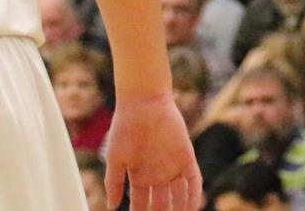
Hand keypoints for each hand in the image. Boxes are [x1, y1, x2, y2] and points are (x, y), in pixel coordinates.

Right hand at [104, 93, 201, 210]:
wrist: (143, 103)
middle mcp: (157, 174)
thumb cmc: (125, 128)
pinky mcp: (186, 157)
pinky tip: (192, 208)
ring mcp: (173, 166)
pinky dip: (194, 195)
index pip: (141, 203)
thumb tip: (110, 207)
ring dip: (179, 209)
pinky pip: (194, 180)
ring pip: (179, 195)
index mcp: (140, 176)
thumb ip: (114, 182)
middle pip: (161, 204)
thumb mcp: (115, 158)